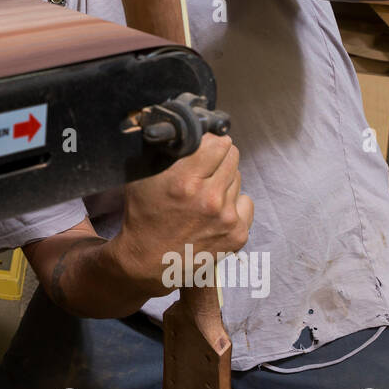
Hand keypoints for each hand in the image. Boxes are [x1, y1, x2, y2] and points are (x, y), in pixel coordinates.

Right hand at [113, 133, 253, 291]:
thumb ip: (162, 150)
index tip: (202, 146)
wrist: (148, 263)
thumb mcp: (142, 178)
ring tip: (204, 193)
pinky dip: (234, 203)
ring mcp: (226, 219)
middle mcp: (209, 199)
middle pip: (232, 156)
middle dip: (218, 157)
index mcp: (184, 181)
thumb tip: (182, 125)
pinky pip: (246, 202)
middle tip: (204, 168)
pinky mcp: (238, 235)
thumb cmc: (143, 216)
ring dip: (224, 180)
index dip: (209, 141)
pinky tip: (215, 211)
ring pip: (238, 178)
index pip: (218, 142)